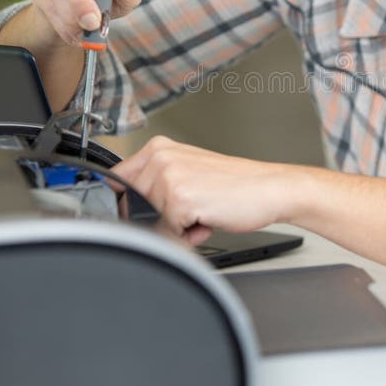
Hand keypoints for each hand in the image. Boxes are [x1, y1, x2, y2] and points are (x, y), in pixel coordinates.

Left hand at [113, 136, 290, 245]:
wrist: (269, 189)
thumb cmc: (235, 185)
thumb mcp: (188, 173)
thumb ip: (155, 186)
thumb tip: (124, 208)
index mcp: (159, 148)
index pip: (116, 182)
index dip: (128, 205)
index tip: (138, 212)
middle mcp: (161, 158)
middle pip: (130, 207)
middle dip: (156, 218)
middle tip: (189, 210)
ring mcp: (169, 177)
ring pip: (149, 221)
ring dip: (174, 228)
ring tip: (201, 213)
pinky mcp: (180, 199)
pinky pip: (168, 233)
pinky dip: (187, 236)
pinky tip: (208, 219)